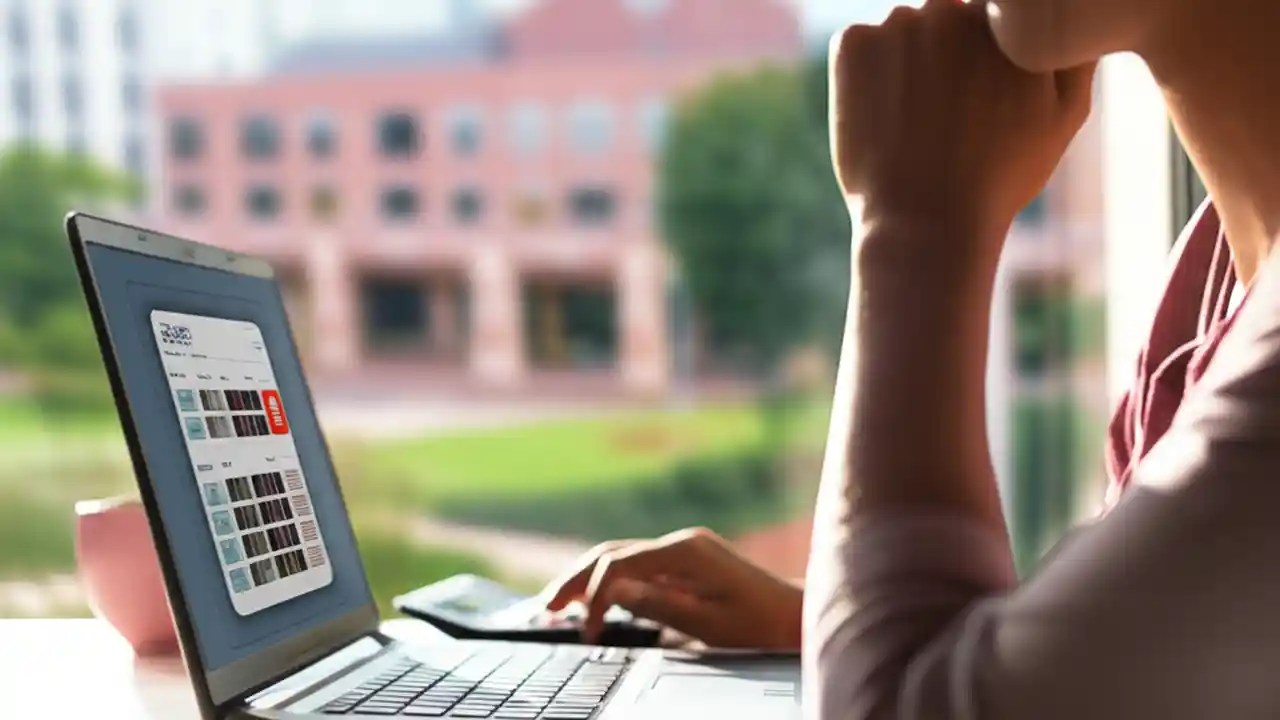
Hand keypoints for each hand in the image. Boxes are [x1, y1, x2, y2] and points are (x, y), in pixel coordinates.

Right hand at [540, 528, 802, 648]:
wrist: (793, 617)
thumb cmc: (756, 624)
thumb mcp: (705, 623)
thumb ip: (657, 605)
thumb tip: (613, 592)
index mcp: (685, 551)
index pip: (620, 564)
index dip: (592, 595)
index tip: (582, 629)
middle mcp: (681, 542)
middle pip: (613, 553)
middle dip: (576, 578)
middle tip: (545, 606)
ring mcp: (683, 549)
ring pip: (622, 557)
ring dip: (588, 578)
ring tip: (557, 601)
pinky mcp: (686, 562)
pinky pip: (639, 566)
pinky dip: (612, 581)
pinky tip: (594, 598)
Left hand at [831, 0, 1094, 271]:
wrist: (928, 223)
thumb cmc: (1000, 176)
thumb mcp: (1064, 115)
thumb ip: (1072, 51)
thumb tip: (1065, 15)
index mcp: (1005, 15)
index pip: (988, 9)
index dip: (981, 49)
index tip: (976, 90)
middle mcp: (950, 7)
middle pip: (943, 12)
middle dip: (943, 49)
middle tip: (945, 110)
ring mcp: (898, 24)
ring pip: (901, 29)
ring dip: (905, 58)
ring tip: (914, 120)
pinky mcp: (853, 45)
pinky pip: (858, 43)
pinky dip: (864, 71)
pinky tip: (881, 116)